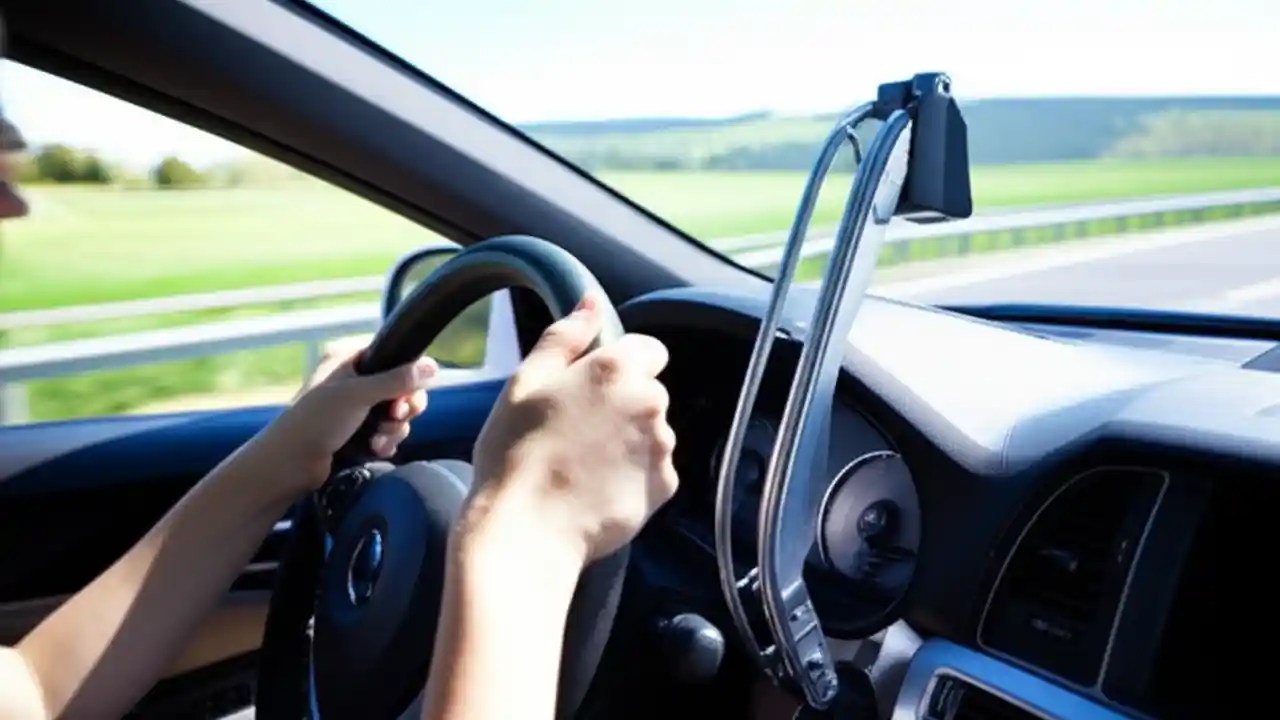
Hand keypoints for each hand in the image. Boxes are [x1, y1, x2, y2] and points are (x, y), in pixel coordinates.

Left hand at [267, 346, 436, 488]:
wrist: (289, 465)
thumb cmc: (318, 421)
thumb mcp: (359, 394)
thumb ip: (398, 380)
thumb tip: (434, 366)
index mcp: (348, 358)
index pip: (393, 357)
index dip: (406, 377)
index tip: (404, 395)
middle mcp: (354, 379)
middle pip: (402, 388)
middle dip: (402, 409)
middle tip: (394, 418)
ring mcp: (356, 407)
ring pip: (397, 414)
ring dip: (393, 430)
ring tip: (377, 442)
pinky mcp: (358, 432)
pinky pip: (387, 433)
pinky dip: (385, 442)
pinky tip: (375, 451)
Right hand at [465, 294, 677, 564]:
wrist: (525, 531)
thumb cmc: (514, 455)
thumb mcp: (525, 383)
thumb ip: (565, 336)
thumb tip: (591, 301)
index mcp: (616, 368)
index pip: (648, 348)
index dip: (621, 365)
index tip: (590, 389)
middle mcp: (650, 402)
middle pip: (650, 392)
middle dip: (623, 404)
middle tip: (577, 430)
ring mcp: (662, 446)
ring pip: (653, 432)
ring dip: (630, 441)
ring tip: (583, 464)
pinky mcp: (665, 487)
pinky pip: (655, 471)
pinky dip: (634, 476)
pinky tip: (597, 488)